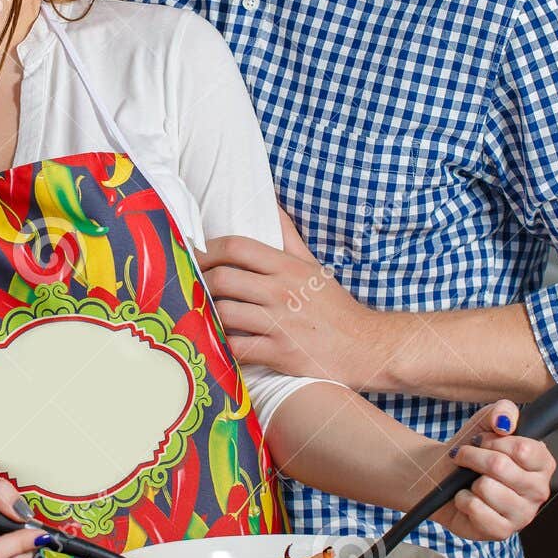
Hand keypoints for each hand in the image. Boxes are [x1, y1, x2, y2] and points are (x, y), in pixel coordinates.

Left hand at [196, 208, 370, 386]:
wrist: (365, 348)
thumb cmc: (334, 307)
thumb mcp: (313, 266)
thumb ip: (288, 236)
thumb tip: (270, 204)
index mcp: (287, 267)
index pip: (237, 247)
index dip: (208, 250)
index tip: (196, 257)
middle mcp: (281, 292)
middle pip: (223, 278)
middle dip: (201, 283)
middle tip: (192, 288)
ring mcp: (280, 323)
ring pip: (224, 313)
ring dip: (208, 315)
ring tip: (202, 315)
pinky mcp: (280, 353)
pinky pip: (237, 348)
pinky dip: (222, 347)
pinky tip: (219, 344)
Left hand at [430, 400, 554, 541]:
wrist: (445, 476)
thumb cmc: (472, 449)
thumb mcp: (486, 421)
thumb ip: (502, 411)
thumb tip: (505, 423)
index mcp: (543, 463)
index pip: (523, 449)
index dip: (494, 442)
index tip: (482, 441)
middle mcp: (539, 491)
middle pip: (501, 467)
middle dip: (473, 457)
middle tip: (465, 457)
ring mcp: (523, 515)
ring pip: (487, 488)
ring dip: (468, 480)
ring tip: (469, 481)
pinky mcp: (502, 532)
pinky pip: (477, 509)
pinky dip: (463, 500)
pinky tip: (467, 499)